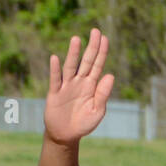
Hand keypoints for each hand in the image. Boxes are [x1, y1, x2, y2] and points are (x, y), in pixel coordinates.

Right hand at [44, 28, 113, 143]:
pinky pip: (55, 80)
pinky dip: (55, 70)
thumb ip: (103, 94)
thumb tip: (110, 75)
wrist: (66, 135)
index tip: (105, 38)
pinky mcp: (55, 93)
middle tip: (95, 31)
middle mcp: (79, 82)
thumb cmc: (83, 123)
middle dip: (91, 47)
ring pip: (70, 67)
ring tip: (76, 39)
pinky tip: (55, 59)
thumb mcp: (97, 111)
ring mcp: (67, 86)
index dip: (101, 53)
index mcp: (91, 86)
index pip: (97, 66)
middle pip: (86, 62)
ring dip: (73, 54)